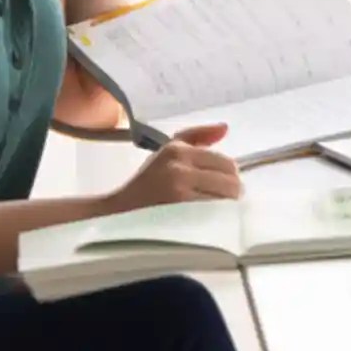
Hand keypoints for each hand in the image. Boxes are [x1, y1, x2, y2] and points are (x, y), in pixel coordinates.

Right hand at [104, 124, 242, 213]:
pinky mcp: (178, 215)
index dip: (231, 177)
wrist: (118, 211)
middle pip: (231, 183)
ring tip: (214, 212)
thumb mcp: (169, 150)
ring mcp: (179, 192)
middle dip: (232, 194)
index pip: (226, 163)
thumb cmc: (148, 182)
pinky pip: (213, 216)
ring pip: (225, 201)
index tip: (224, 186)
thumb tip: (226, 128)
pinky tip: (206, 222)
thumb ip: (198, 136)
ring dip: (226, 208)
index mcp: (178, 149)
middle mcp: (180, 167)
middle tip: (222, 202)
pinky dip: (216, 220)